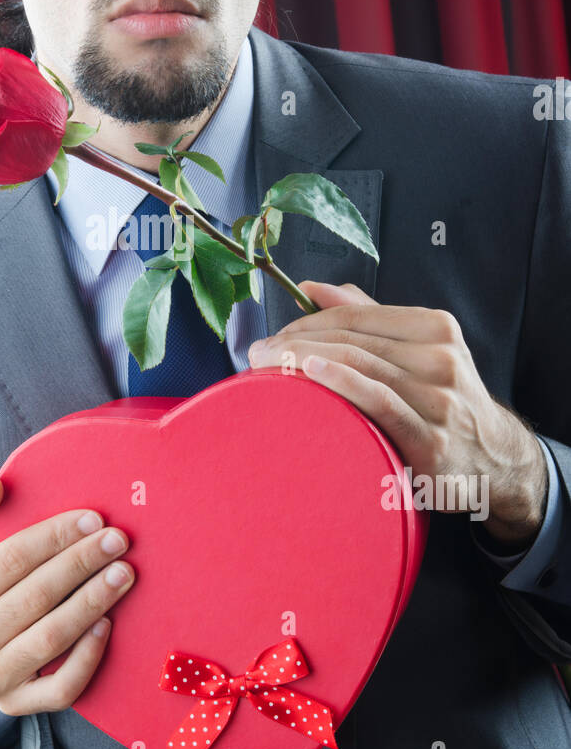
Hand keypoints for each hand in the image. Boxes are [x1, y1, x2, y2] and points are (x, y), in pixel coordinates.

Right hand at [0, 472, 133, 712]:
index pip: (6, 562)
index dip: (53, 537)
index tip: (93, 519)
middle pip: (34, 599)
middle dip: (81, 564)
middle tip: (118, 541)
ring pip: (50, 641)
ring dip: (92, 603)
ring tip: (123, 574)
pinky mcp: (18, 705)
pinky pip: (60, 689)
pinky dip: (88, 658)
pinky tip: (108, 624)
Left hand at [248, 280, 547, 547]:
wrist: (492, 460)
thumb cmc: (439, 401)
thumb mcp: (417, 351)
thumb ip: (368, 317)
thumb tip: (313, 288)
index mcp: (436, 327)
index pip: (355, 316)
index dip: (306, 322)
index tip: (272, 337)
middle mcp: (442, 356)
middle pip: (353, 341)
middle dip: (295, 343)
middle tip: (257, 355)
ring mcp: (440, 398)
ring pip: (360, 366)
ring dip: (303, 362)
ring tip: (266, 370)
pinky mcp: (432, 439)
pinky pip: (379, 401)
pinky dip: (341, 382)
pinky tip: (309, 373)